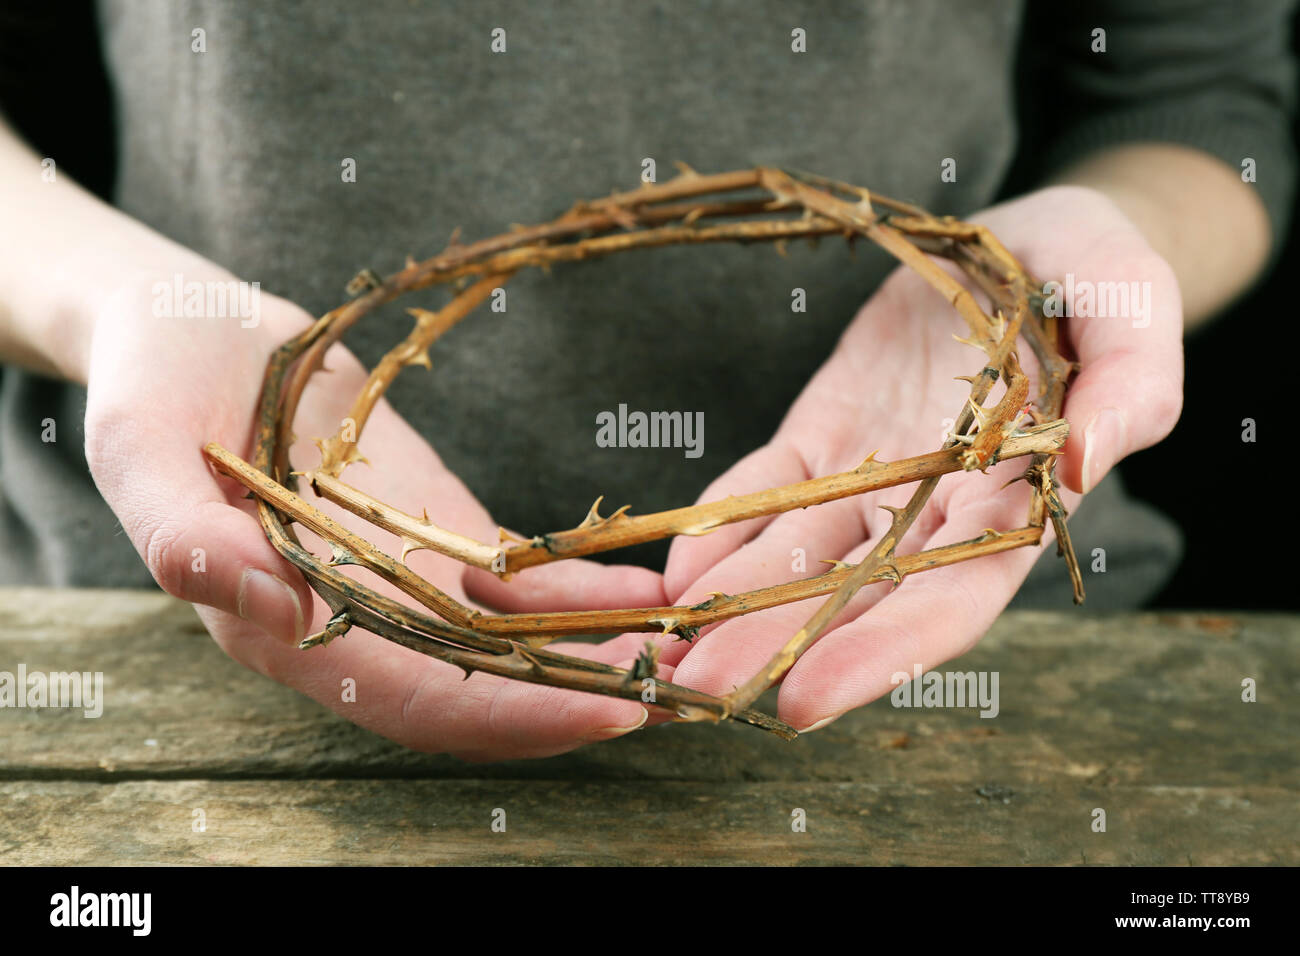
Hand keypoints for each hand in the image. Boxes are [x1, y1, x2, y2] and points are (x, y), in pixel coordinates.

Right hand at [83, 273, 667, 759]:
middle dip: (583, 702)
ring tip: (692, 651)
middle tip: (686, 697)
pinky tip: (653, 591)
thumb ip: (185, 536)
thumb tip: (270, 603)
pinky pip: (520, 582)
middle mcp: (356, 624)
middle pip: (484, 691)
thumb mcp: (139, 447)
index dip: (511, 718)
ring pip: (514, 646)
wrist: (193, 333)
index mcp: (284, 628)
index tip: (609, 715)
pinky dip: (586, 594)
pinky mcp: (438, 536)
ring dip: (599, 658)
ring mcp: (404, 581)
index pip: (414, 701)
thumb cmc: (153, 381)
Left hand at [602, 185, 1182, 731]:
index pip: (947, 599)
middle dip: (775, 648)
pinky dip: (724, 529)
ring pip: (799, 557)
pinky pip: (772, 491)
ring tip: (662, 654)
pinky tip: (675, 572)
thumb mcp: (1132, 302)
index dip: (880, 653)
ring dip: (732, 606)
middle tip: (694, 694)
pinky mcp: (831, 436)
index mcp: (1018, 499)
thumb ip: (1133, 384)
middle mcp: (939, 509)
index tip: (802, 702)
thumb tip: (1090, 459)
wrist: (1029, 242)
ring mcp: (877, 475)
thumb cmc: (1097, 273)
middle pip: (854, 598)